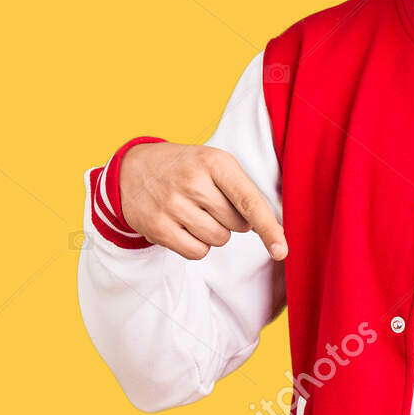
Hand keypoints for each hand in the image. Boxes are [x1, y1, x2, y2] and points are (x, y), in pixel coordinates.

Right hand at [118, 142, 286, 260]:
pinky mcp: (157, 227)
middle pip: (237, 225)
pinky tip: (182, 225)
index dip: (269, 228)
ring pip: (218, 240)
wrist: (132, 169)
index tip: (281, 250)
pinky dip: (196, 245)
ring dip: (213, 232)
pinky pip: (197, 252)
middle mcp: (193, 182)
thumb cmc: (186, 168)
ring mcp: (173, 205)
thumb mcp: (215, 163)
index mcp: (216, 162)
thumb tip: (272, 231)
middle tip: (209, 201)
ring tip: (193, 211)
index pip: (249, 201)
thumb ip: (244, 191)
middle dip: (231, 219)